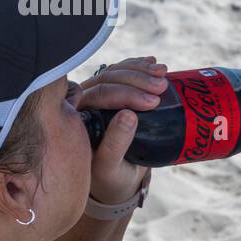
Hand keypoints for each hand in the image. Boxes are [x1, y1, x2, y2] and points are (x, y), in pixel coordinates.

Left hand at [78, 56, 167, 205]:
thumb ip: (115, 145)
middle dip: (138, 79)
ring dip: (141, 69)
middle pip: (109, 79)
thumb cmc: (108, 176)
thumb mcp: (110, 167)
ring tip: (164, 72)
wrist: (116, 177)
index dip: (127, 94)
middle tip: (163, 86)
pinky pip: (124, 71)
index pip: (99, 95)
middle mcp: (82, 101)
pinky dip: (140, 66)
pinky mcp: (112, 92)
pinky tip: (155, 63)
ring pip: (116, 71)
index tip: (152, 102)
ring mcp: (96, 94)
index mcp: (76, 117)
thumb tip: (129, 115)